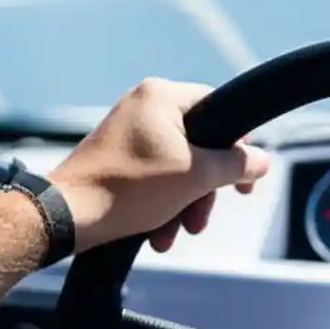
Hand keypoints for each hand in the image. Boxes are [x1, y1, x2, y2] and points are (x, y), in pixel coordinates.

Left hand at [48, 78, 270, 252]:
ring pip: (178, 165)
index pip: (220, 108)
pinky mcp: (115, 156)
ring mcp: (127, 131)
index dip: (238, 145)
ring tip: (176, 232)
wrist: (67, 216)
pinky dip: (162, 203)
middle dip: (204, 189)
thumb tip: (262, 160)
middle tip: (203, 217)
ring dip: (184, 203)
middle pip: (199, 144)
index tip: (244, 179)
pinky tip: (158, 233)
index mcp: (162, 95)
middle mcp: (143, 105)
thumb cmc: (127, 189)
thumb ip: (236, 164)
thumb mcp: (196, 176)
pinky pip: (154, 175)